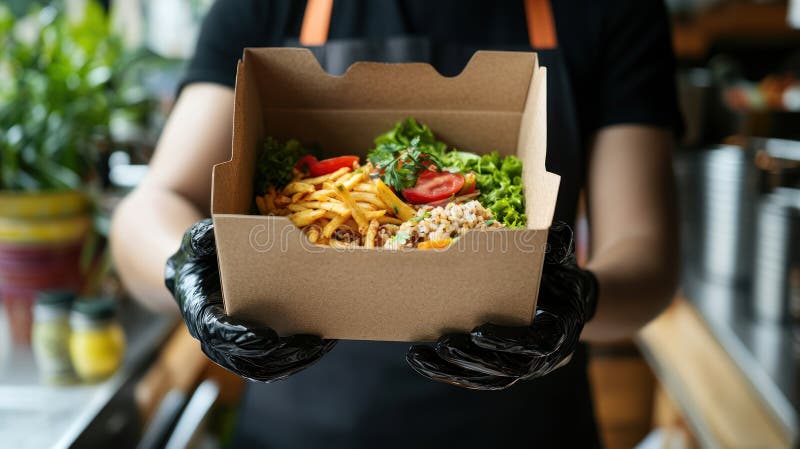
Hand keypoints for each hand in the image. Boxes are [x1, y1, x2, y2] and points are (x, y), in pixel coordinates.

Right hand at [165, 218, 335, 381]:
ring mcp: (233, 350)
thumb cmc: (200, 258)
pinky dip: (298, 359)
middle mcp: (216, 339)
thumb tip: (212, 233)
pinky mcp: (251, 353)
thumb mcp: (196, 243)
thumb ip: (201, 239)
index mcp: (201, 313)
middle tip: (311, 344)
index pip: (218, 332)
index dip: (242, 338)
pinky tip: (321, 345)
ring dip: (294, 361)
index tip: (268, 339)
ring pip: (263, 369)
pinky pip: (274, 366)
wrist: (198, 277)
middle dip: (280, 354)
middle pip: (246, 359)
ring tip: (321, 346)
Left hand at [405, 224, 597, 389]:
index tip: (479, 333)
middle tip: (443, 344)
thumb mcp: (561, 260)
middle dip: (472, 358)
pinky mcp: (500, 370)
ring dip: (451, 369)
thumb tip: (558, 233)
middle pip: (506, 369)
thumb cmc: (558, 276)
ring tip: (419, 357)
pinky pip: (473, 377)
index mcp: (558, 332)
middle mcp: (541, 358)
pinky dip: (446, 371)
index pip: (537, 345)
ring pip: (485, 378)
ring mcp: (519, 367)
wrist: (562, 301)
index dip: (508, 342)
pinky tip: (421, 360)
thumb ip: (559, 248)